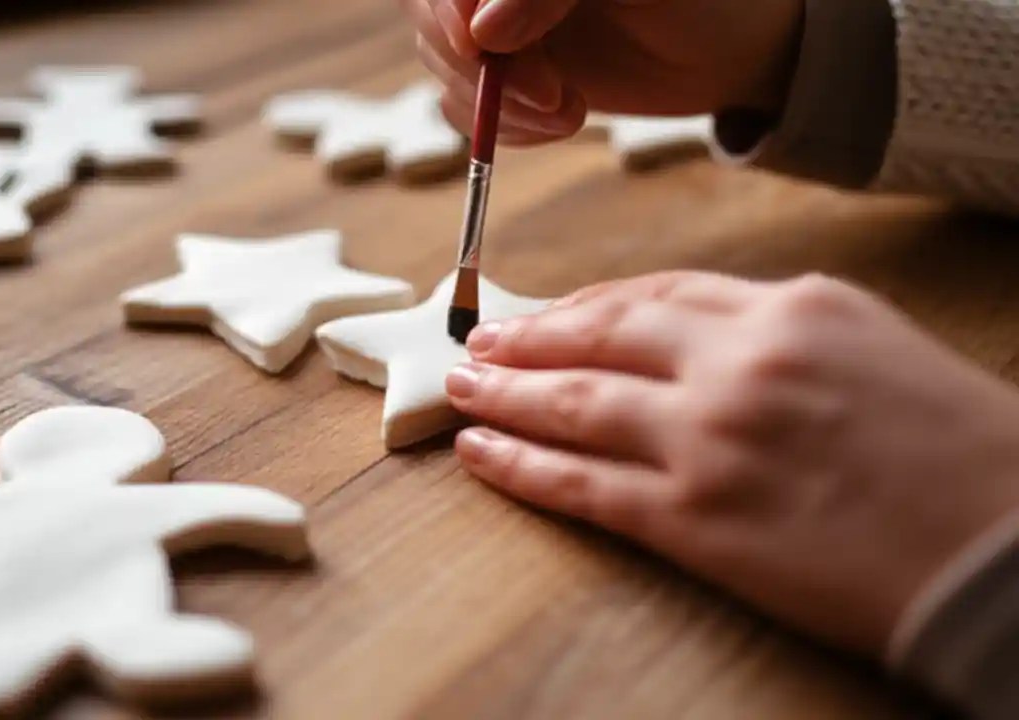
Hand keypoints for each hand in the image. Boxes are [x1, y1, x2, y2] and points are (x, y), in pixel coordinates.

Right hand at [401, 0, 803, 144]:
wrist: (730, 46)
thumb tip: (485, 31)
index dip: (447, 6)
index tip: (480, 42)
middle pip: (428, 13)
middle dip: (478, 65)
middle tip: (550, 96)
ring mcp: (490, 21)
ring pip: (443, 62)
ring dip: (499, 104)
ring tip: (570, 113)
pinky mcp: (500, 73)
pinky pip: (463, 106)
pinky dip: (506, 128)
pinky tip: (558, 123)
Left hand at [445, 271, 1018, 653]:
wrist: (1006, 545)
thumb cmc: (961, 450)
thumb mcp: (873, 345)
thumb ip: (780, 329)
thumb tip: (697, 335)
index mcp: (790, 308)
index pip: (657, 294)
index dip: (588, 305)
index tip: (549, 313)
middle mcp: (738, 361)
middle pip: (601, 337)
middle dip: (530, 337)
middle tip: (480, 342)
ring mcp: (709, 439)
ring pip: (576, 405)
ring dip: (506, 394)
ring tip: (461, 388)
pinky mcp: (695, 520)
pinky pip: (584, 486)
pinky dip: (521, 467)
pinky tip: (481, 453)